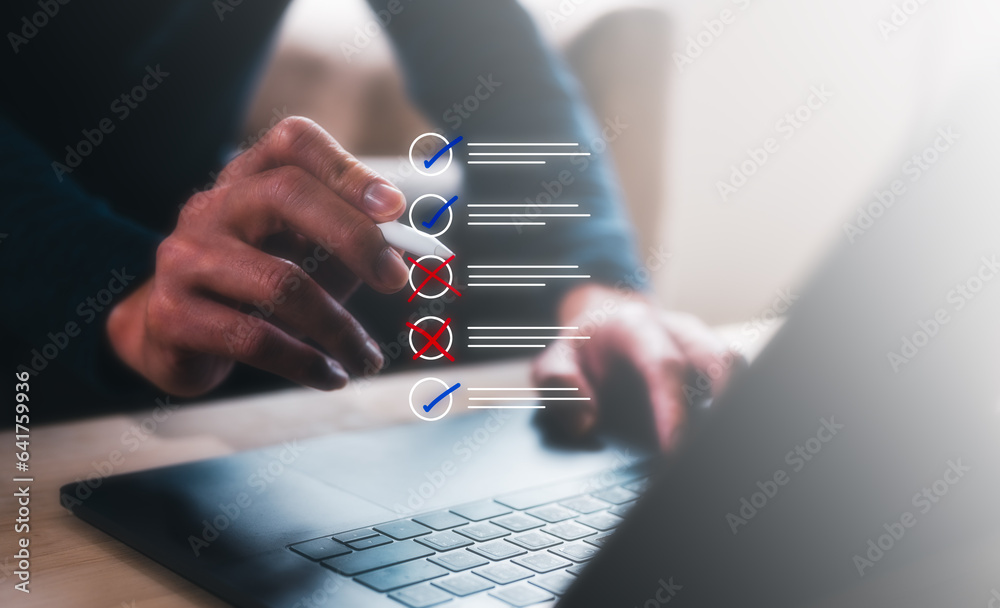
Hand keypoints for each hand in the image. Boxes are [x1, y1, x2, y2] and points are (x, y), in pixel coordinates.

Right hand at [107, 117, 408, 395]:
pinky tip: (331, 377)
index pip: (294, 142)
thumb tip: (404, 250)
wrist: (170, 336)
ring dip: (339, 328)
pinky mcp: (173, 314)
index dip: (347, 169)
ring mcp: (186, 257)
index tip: (393, 209)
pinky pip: (254, 338)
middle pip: (288, 192)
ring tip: (367, 358)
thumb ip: (350, 244)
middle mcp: (212, 206)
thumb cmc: (256, 289)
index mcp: (248, 179)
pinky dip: (305, 363)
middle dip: (355, 236)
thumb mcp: (305, 257)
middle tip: (398, 280)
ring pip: (280, 281)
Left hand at [532, 284, 742, 449]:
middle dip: (724, 402)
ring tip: (707, 442)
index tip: (674, 448)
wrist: (605, 318)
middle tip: (701, 448)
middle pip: (719, 359)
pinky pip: (735, 379)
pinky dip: (729, 401)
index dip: (673, 409)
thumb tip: (585, 423)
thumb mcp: (553, 359)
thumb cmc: (583, 346)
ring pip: (735, 366)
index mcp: (635, 326)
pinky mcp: (712, 361)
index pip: (664, 365)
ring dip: (730, 401)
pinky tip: (707, 433)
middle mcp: (676, 330)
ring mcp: (700, 344)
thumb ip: (560, 384)